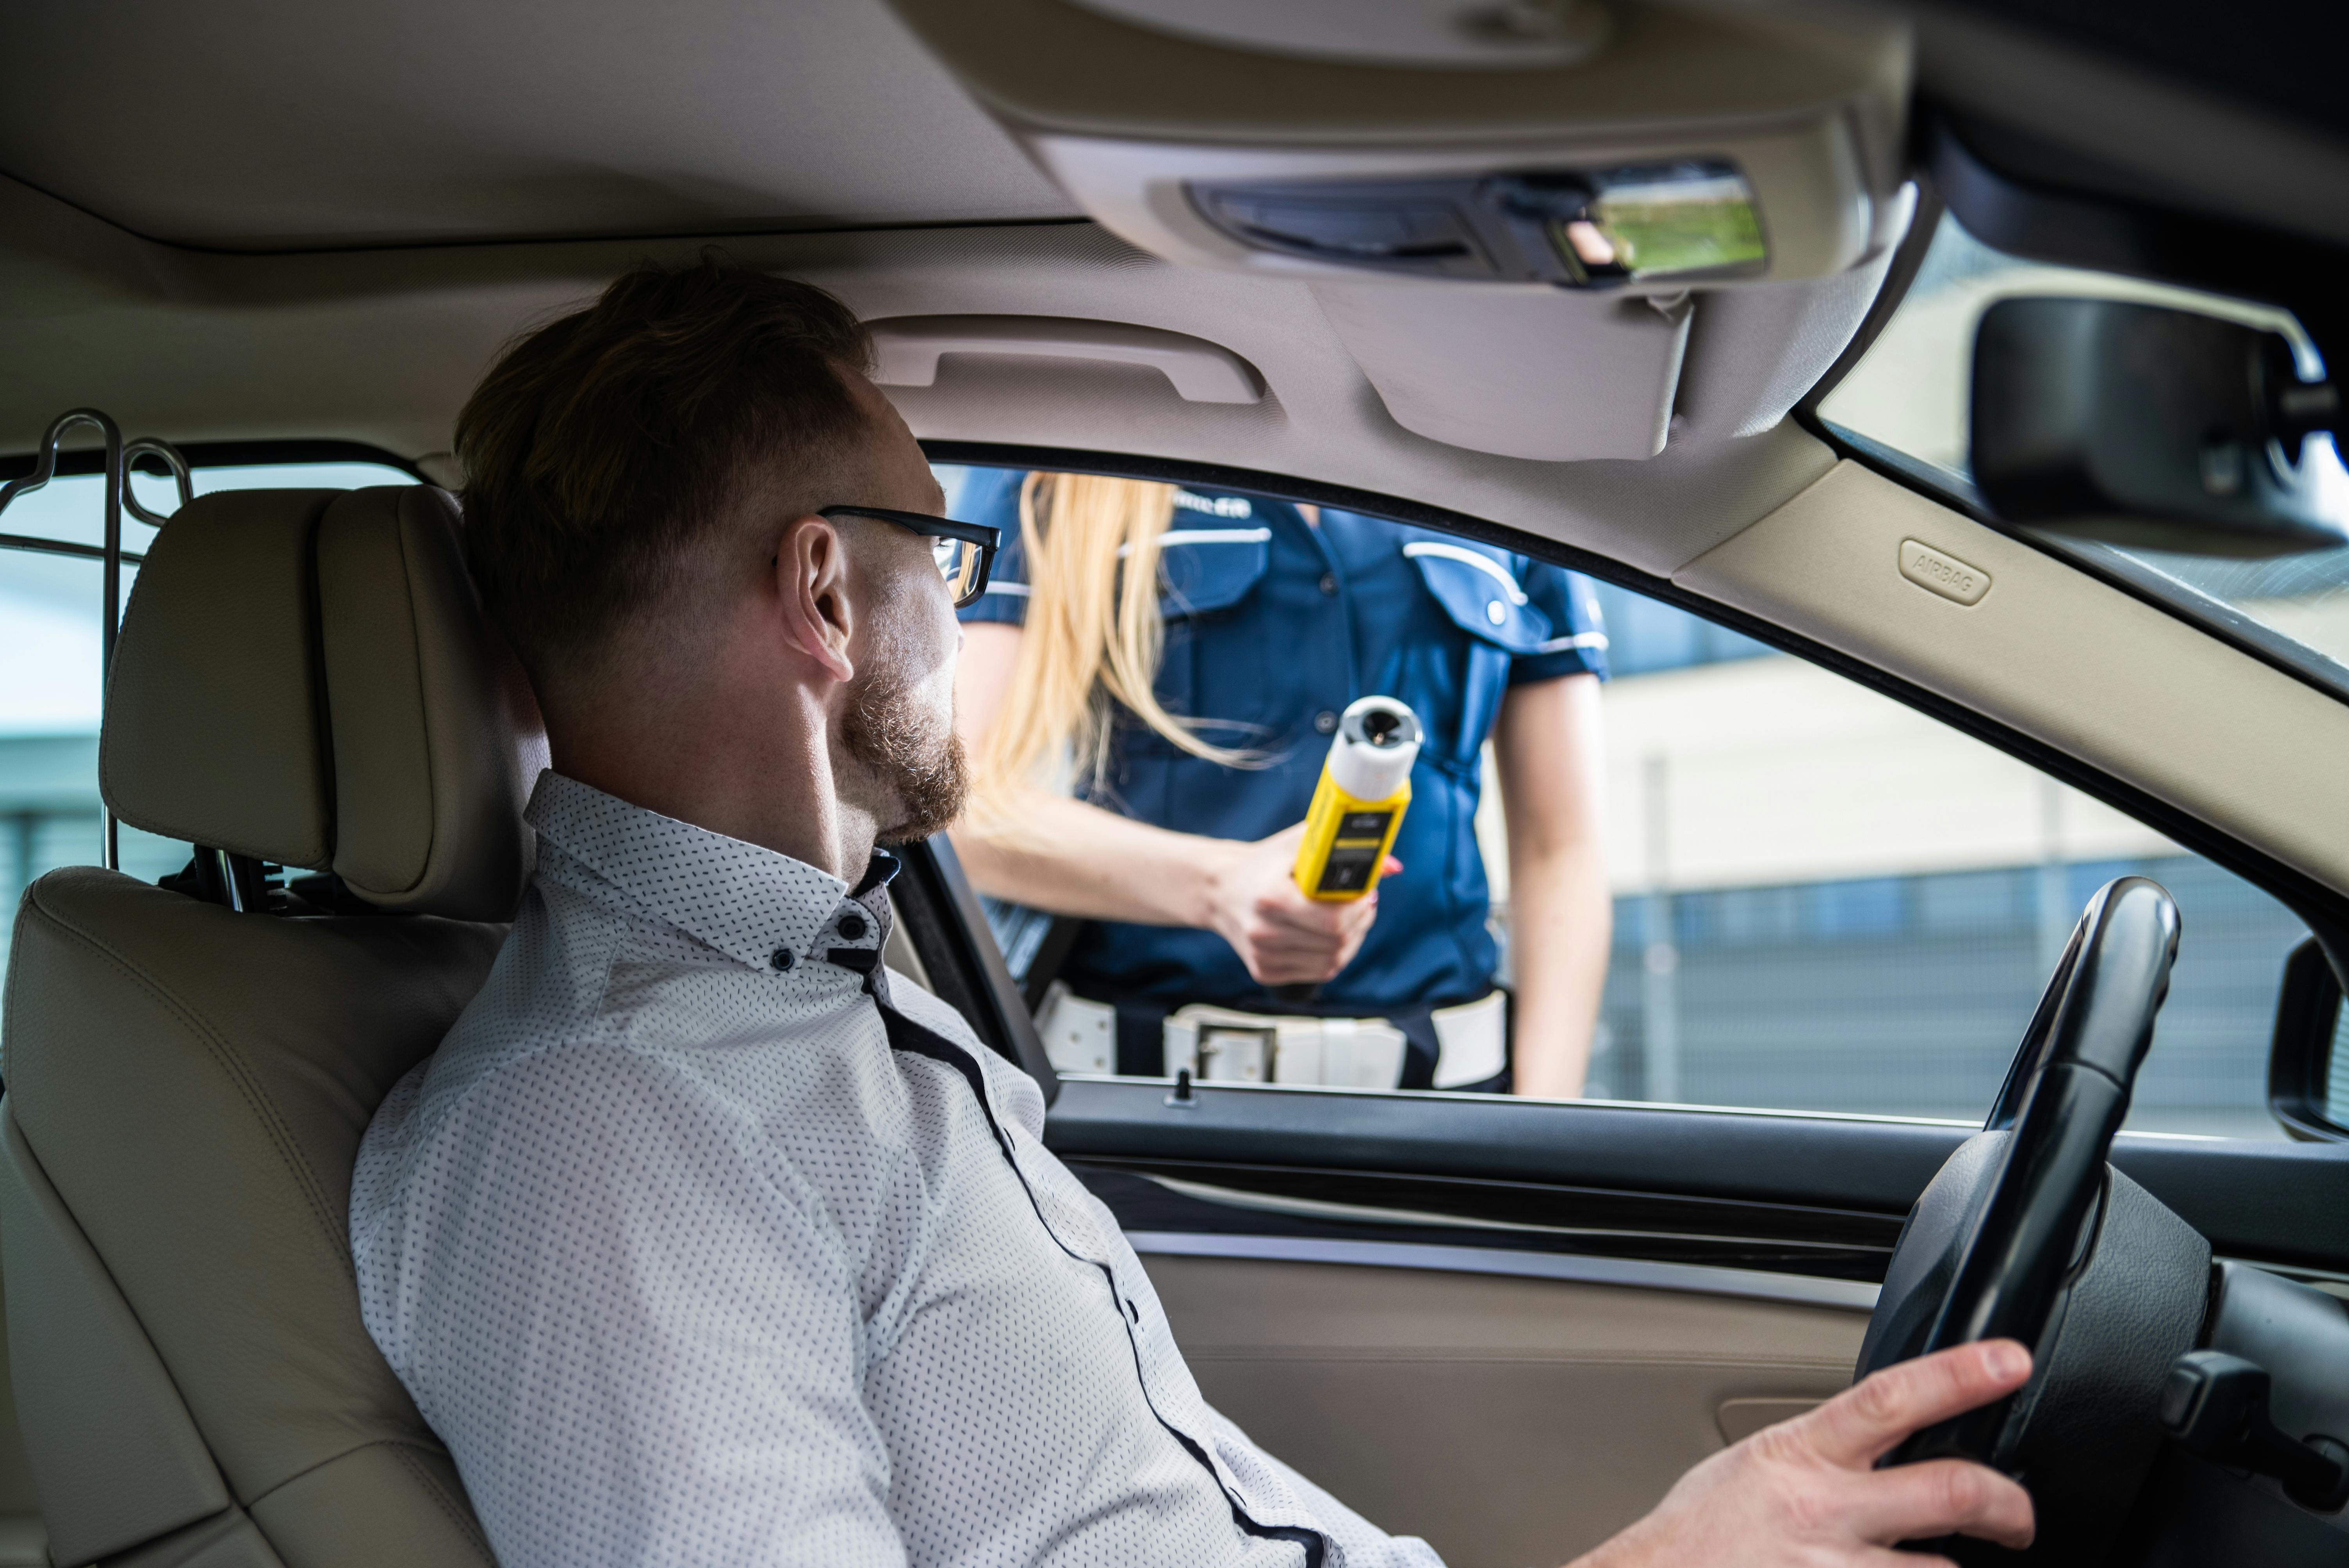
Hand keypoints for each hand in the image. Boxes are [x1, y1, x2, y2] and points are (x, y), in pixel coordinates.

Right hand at [1200, 823, 1401, 986]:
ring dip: (1350, 940)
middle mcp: (1263, 932)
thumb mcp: (1299, 845)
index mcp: (1270, 898)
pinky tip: (1326, 934)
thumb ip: (1342, 848)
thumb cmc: (1266, 863)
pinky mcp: (1265, 972)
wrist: (1222, 891)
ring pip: (1333, 961)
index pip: (1333, 921)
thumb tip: (1391, 867)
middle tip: (1363, 904)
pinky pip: (1318, 972)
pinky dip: (1332, 955)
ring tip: (1346, 918)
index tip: (1367, 893)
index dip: (1360, 909)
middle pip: (1337, 942)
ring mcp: (1263, 957)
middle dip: (1360, 922)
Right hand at [1574, 1340, 2034, 1567]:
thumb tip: (1875, 1439)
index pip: (1893, 1399)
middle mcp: (1824, 1513)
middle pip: (1950, 1491)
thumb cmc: (1697, 1534)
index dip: (1959, 1375)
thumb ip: (1818, 1454)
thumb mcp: (1752, 1465)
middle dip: (2008, 1506)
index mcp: (1801, 1457)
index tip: (2010, 1361)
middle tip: (2019, 1518)